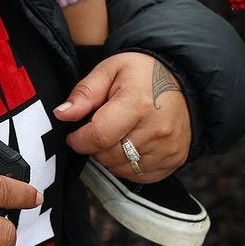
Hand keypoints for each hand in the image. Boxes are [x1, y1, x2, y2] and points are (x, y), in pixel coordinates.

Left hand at [53, 53, 190, 183]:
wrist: (182, 79)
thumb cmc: (142, 72)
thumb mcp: (109, 70)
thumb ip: (84, 93)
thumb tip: (62, 114)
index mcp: (137, 104)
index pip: (98, 136)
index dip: (78, 139)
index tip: (74, 133)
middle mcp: (156, 129)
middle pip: (108, 155)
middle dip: (94, 147)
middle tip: (97, 128)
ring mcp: (168, 148)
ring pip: (122, 168)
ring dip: (110, 157)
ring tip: (115, 134)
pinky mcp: (174, 159)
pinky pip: (140, 175)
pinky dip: (128, 165)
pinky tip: (129, 145)